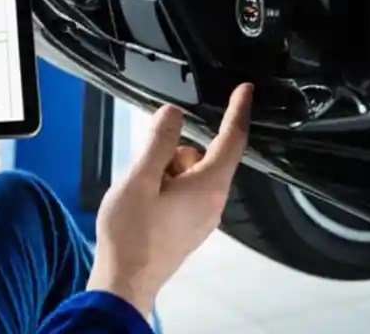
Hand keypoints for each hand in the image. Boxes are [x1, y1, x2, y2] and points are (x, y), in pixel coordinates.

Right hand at [86, 83, 253, 316]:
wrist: (124, 280)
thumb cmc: (131, 233)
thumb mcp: (140, 179)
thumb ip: (158, 143)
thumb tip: (174, 113)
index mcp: (208, 187)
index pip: (232, 140)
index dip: (237, 111)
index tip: (244, 90)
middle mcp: (213, 202)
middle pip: (201, 157)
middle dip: (173, 152)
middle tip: (144, 169)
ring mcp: (202, 217)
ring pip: (189, 175)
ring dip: (165, 172)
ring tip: (138, 192)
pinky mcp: (189, 227)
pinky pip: (183, 193)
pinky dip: (164, 188)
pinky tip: (142, 204)